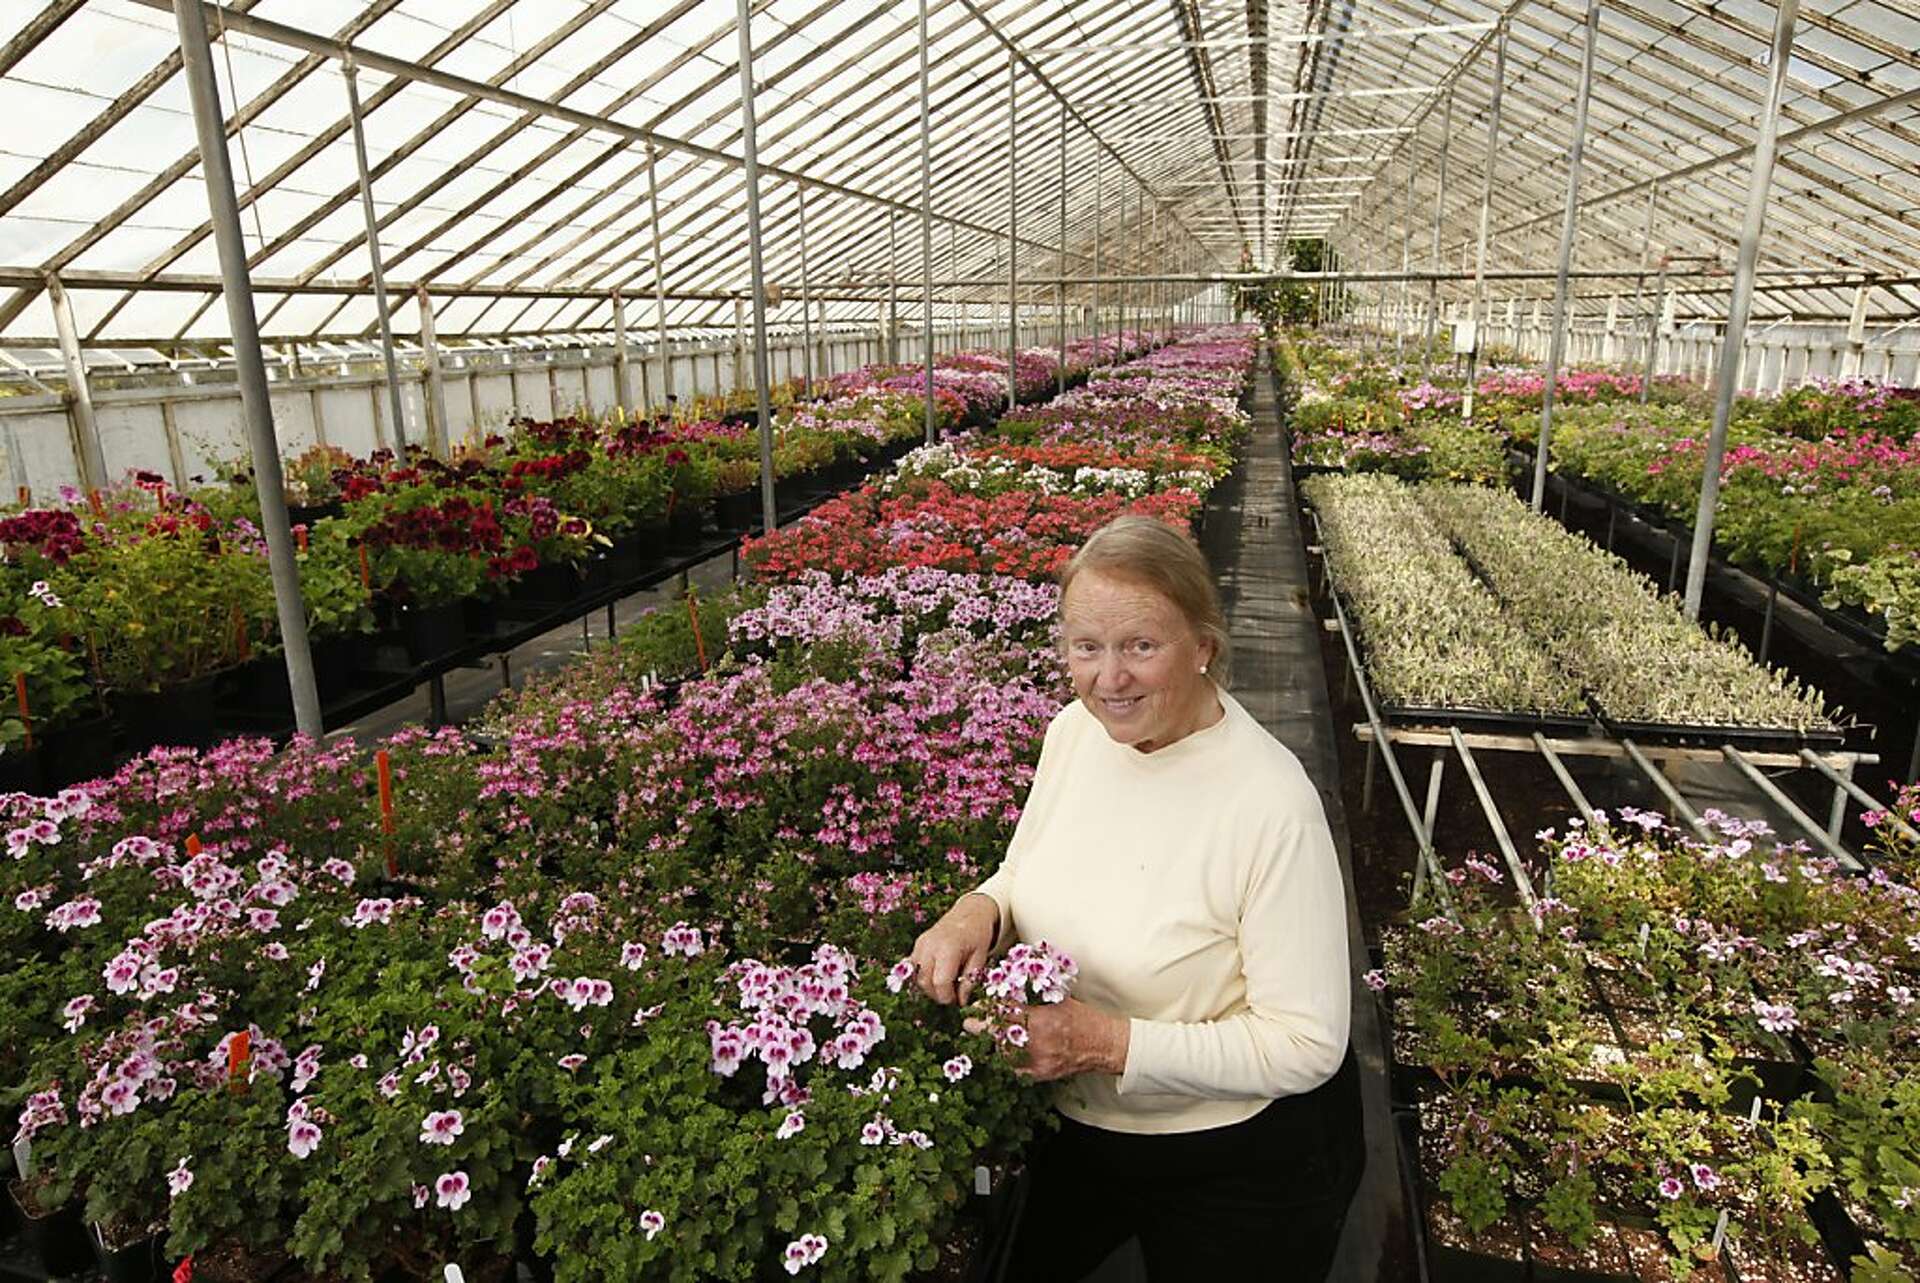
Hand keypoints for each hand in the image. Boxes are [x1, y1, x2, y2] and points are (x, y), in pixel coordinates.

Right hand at [907, 893, 998, 1004]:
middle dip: (937, 995)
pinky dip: (923, 977)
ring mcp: (921, 944)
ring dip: (929, 988)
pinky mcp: (917, 944)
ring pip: (917, 977)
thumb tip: (961, 1002)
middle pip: (925, 982)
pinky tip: (937, 977)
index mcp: (949, 948)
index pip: (940, 982)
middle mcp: (930, 945)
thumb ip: (969, 981)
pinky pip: (914, 968)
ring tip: (946, 987)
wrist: (970, 913)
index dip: (947, 997)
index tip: (956, 1001)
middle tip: (952, 997)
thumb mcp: (980, 958)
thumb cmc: (978, 936)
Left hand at [967, 998, 1130, 1082]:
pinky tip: (1003, 1053)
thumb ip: (1034, 993)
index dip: (987, 1010)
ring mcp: (1040, 1060)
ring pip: (1004, 1054)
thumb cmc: (1082, 1017)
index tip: (976, 1008)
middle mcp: (1039, 1040)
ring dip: (993, 1044)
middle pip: (999, 1035)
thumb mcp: (1058, 997)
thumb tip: (1007, 983)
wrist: (1104, 1044)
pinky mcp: (1041, 1074)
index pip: (1006, 1013)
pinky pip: (1015, 1069)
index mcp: (1043, 1017)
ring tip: (987, 1037)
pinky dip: (1007, 1060)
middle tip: (968, 1025)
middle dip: (981, 1029)